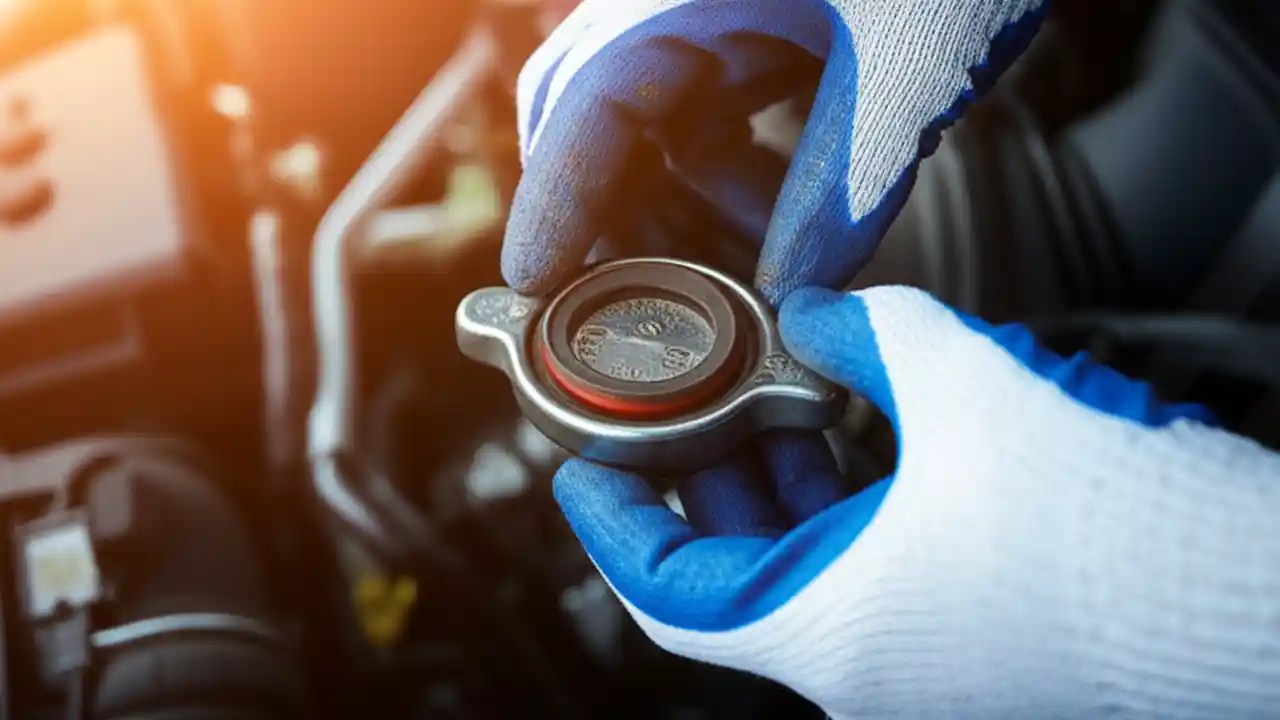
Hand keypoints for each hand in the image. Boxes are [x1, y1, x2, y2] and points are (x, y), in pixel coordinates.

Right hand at [502, 0, 1048, 303]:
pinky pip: (705, 111)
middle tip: (618, 295)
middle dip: (602, 206)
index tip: (530, 282)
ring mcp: (711, 9)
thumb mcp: (911, 63)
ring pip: (649, 121)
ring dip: (679, 202)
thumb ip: (847, 181)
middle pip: (590, 110)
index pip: (586, 98)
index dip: (555, 198)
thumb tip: (793, 296)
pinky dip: (726, 175)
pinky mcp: (750, 25)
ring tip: (735, 267)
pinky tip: (776, 213)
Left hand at [554, 286, 1279, 717]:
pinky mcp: (978, 645)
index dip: (611, 521)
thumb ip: (868, 334)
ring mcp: (924, 666)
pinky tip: (871, 434)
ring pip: (813, 572)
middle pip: (737, 574)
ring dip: (789, 485)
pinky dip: (854, 507)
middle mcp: (867, 669)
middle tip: (699, 403)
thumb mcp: (966, 384)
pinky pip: (878, 576)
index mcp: (830, 629)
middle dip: (711, 477)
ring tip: (785, 400)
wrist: (1250, 603)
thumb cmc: (1113, 529)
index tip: (585, 466)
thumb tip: (819, 313)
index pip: (666, 593)